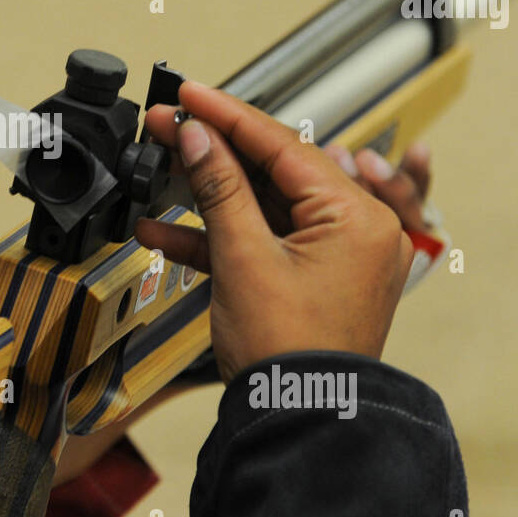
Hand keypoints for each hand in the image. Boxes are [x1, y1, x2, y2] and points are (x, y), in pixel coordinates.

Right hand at [135, 80, 413, 380]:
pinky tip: (167, 233)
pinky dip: (221, 236)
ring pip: (264, 204)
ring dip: (209, 195)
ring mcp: (335, 255)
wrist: (298, 422)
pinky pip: (263, 241)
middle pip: (274, 170)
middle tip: (166, 126)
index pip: (283, 145)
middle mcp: (356, 229)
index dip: (227, 115)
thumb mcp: (242, 257)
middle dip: (212, 152)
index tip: (189, 94)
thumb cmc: (289, 353)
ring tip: (160, 172)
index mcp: (357, 217)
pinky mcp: (310, 278)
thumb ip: (218, 187)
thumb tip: (196, 136)